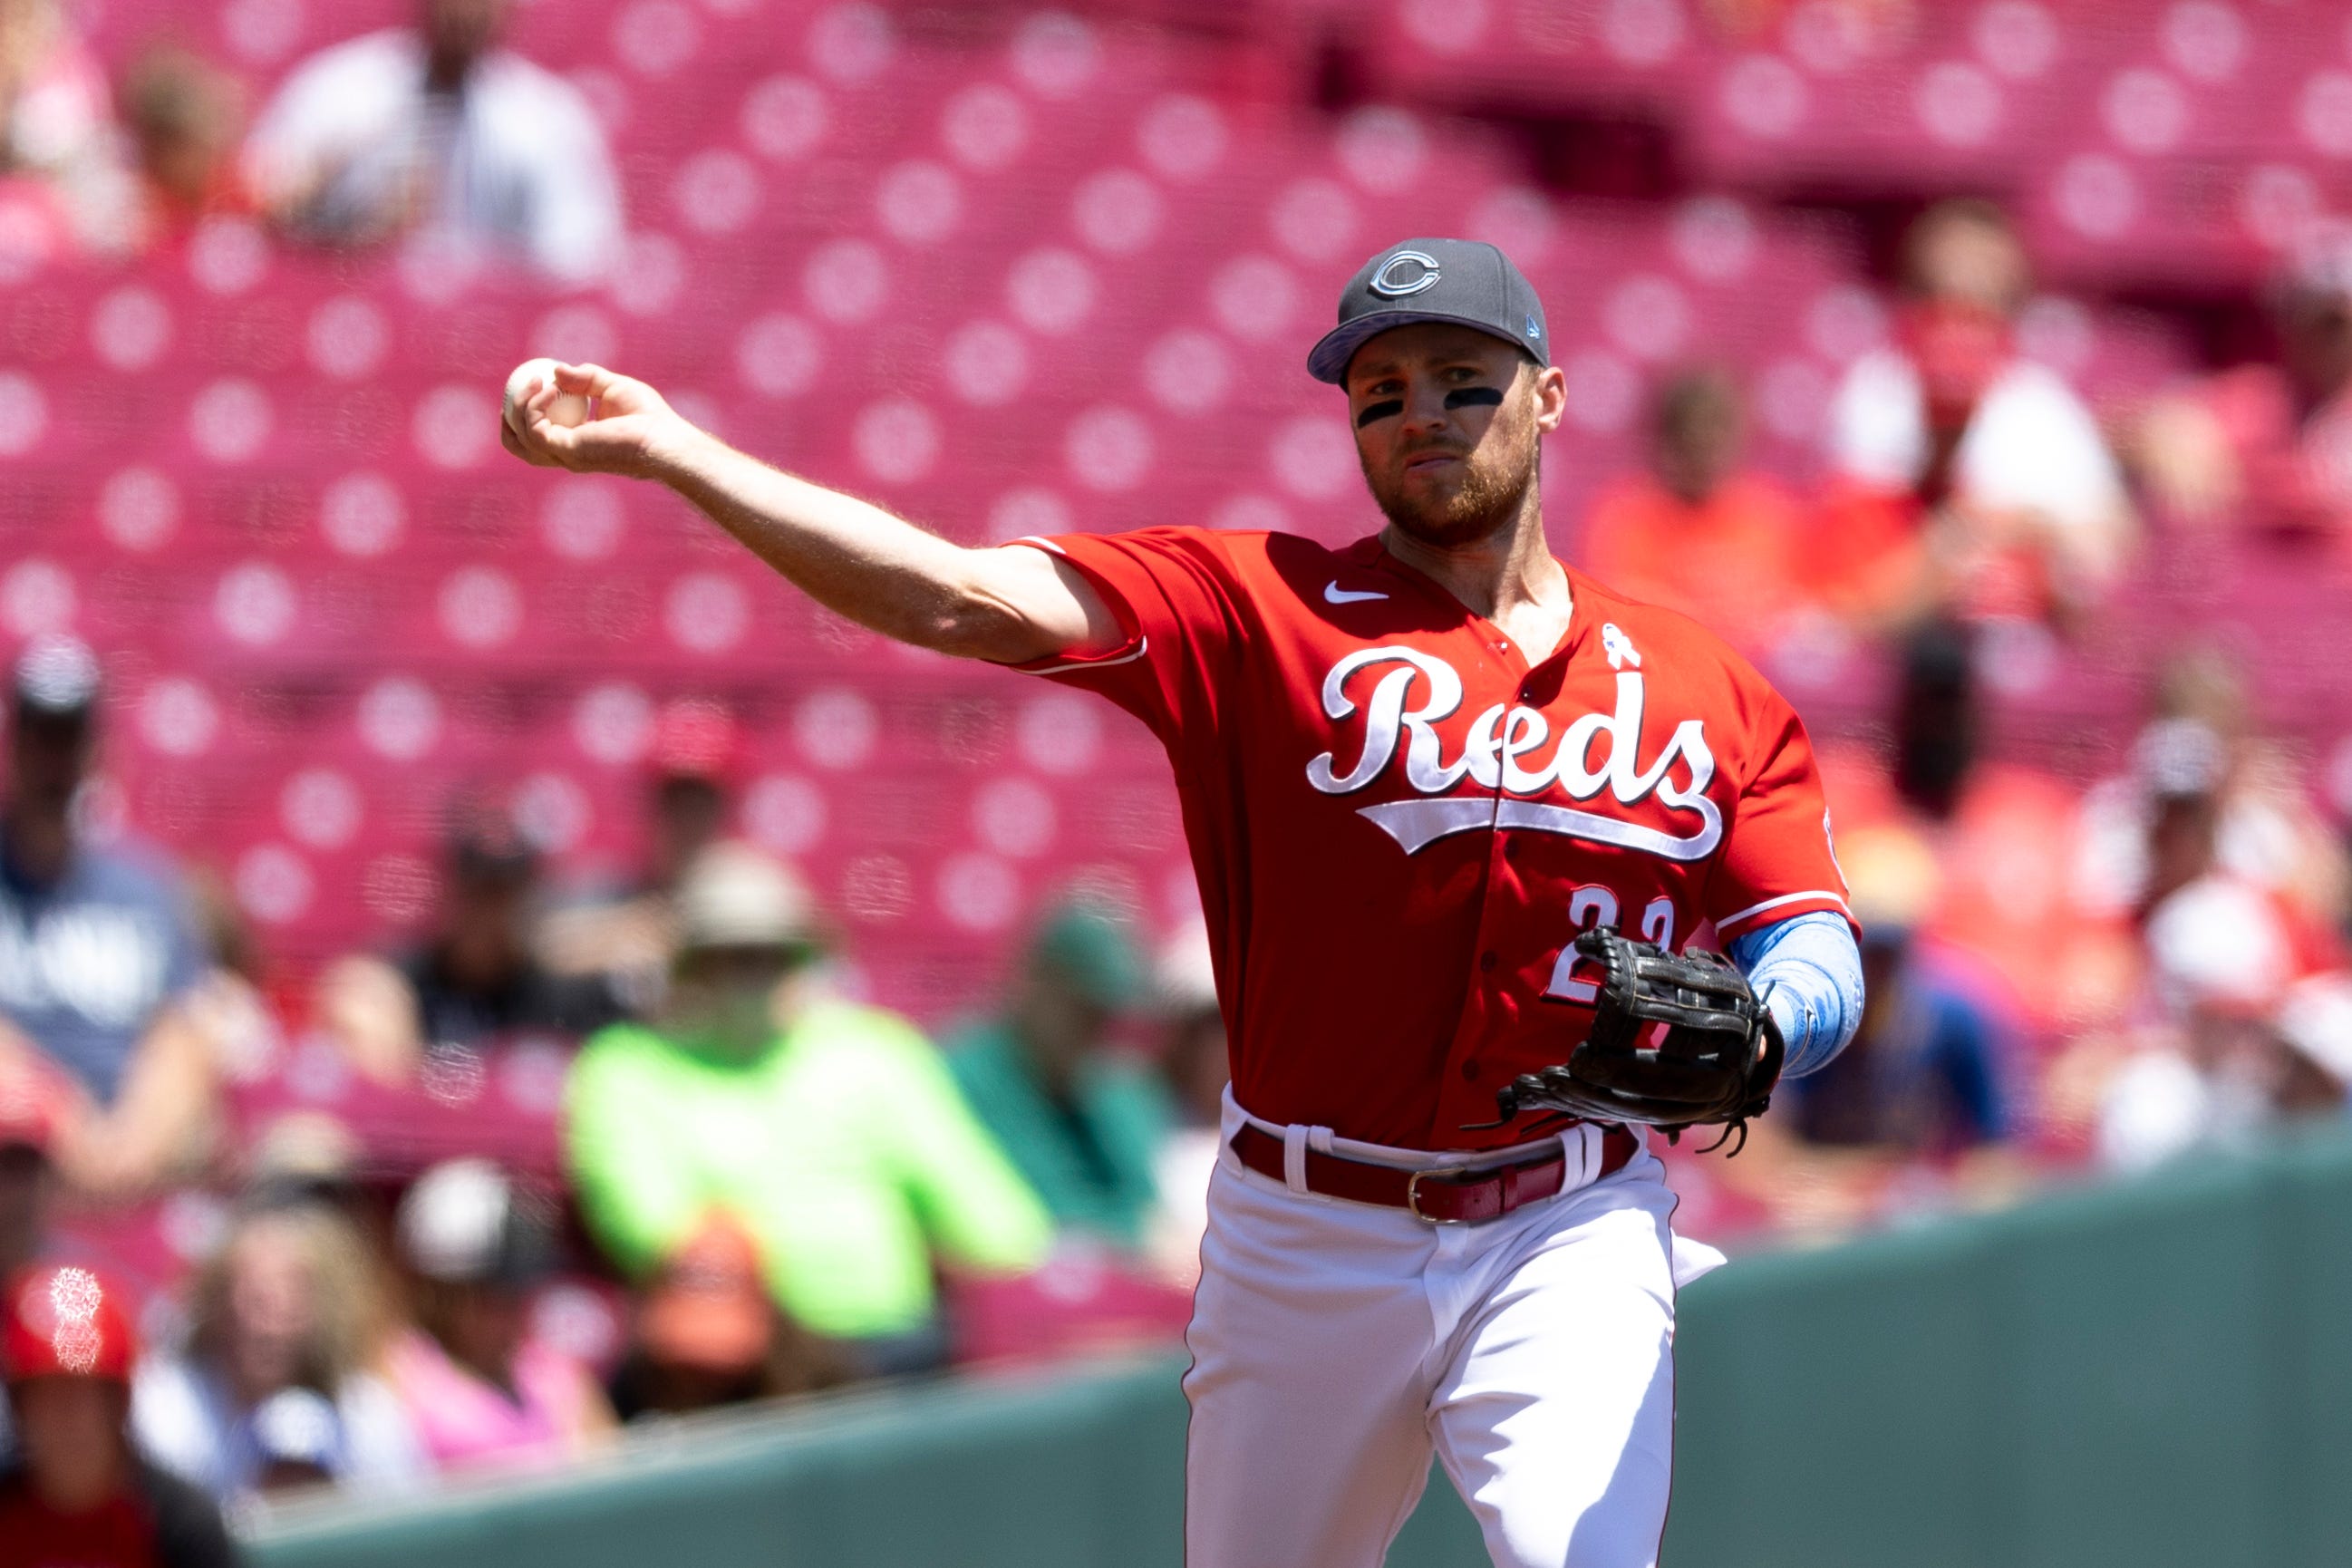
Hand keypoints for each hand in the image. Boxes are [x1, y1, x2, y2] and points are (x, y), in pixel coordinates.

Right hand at [499, 361, 698, 481]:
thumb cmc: (650, 417)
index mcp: (577, 444)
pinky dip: (533, 406)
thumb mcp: (614, 387)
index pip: (540, 436)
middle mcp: (567, 455)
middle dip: (509, 419)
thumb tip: (557, 370)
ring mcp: (565, 456)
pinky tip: (548, 387)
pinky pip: (534, 430)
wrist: (664, 438)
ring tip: (535, 381)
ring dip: (519, 407)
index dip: (526, 414)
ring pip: (520, 440)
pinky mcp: (567, 451)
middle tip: (515, 388)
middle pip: (521, 446)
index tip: (529, 385)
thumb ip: (587, 379)